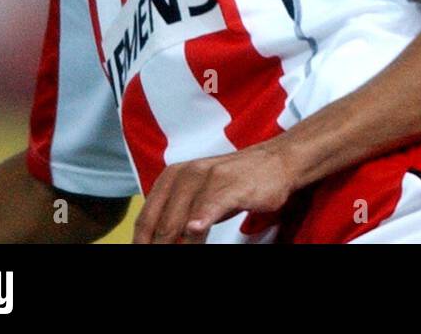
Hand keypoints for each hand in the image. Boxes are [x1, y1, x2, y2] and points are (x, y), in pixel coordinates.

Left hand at [133, 134, 299, 243]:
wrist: (278, 161)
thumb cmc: (237, 181)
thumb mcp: (200, 193)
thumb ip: (178, 214)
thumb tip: (158, 241)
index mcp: (173, 176)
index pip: (146, 219)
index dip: (142, 243)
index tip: (144, 254)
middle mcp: (186, 174)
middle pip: (162, 224)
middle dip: (161, 247)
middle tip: (162, 259)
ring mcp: (209, 179)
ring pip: (182, 221)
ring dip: (179, 246)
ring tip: (183, 254)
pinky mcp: (231, 186)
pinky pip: (210, 206)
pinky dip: (201, 221)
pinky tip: (195, 231)